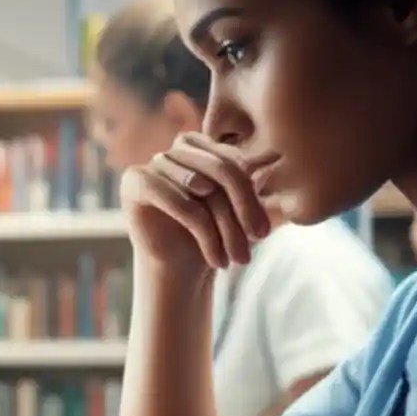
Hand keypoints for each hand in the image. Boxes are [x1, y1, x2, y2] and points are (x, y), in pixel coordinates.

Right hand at [120, 132, 271, 278]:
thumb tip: (281, 163)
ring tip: (236, 258)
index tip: (264, 233)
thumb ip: (260, 185)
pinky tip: (215, 257)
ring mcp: (156, 160)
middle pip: (222, 169)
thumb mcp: (247, 210)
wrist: (181, 271)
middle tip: (259, 242)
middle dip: (243, 209)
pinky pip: (175, 198)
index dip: (252, 196)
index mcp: (209, 145)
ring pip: (202, 186)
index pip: (238, 161)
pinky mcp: (135, 179)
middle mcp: (180, 146)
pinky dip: (200, 229)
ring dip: (225, 227)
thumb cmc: (216, 237)